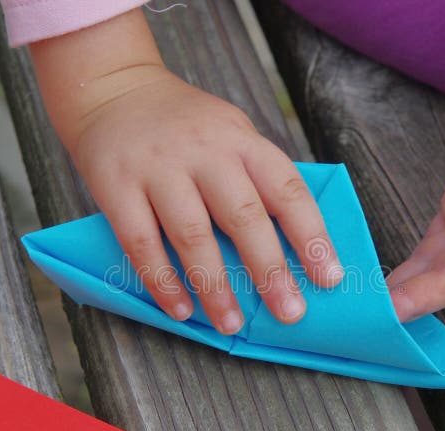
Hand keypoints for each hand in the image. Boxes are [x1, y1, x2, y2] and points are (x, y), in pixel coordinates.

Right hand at [74, 66, 342, 333]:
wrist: (115, 91)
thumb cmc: (185, 127)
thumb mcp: (230, 134)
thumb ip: (255, 179)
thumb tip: (291, 249)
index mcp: (242, 140)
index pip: (286, 189)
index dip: (311, 236)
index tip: (329, 278)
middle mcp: (204, 151)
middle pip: (243, 216)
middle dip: (270, 270)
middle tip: (289, 313)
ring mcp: (158, 167)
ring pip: (192, 234)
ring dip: (215, 286)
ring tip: (231, 324)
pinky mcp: (116, 185)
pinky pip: (141, 242)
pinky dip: (162, 281)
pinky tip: (180, 309)